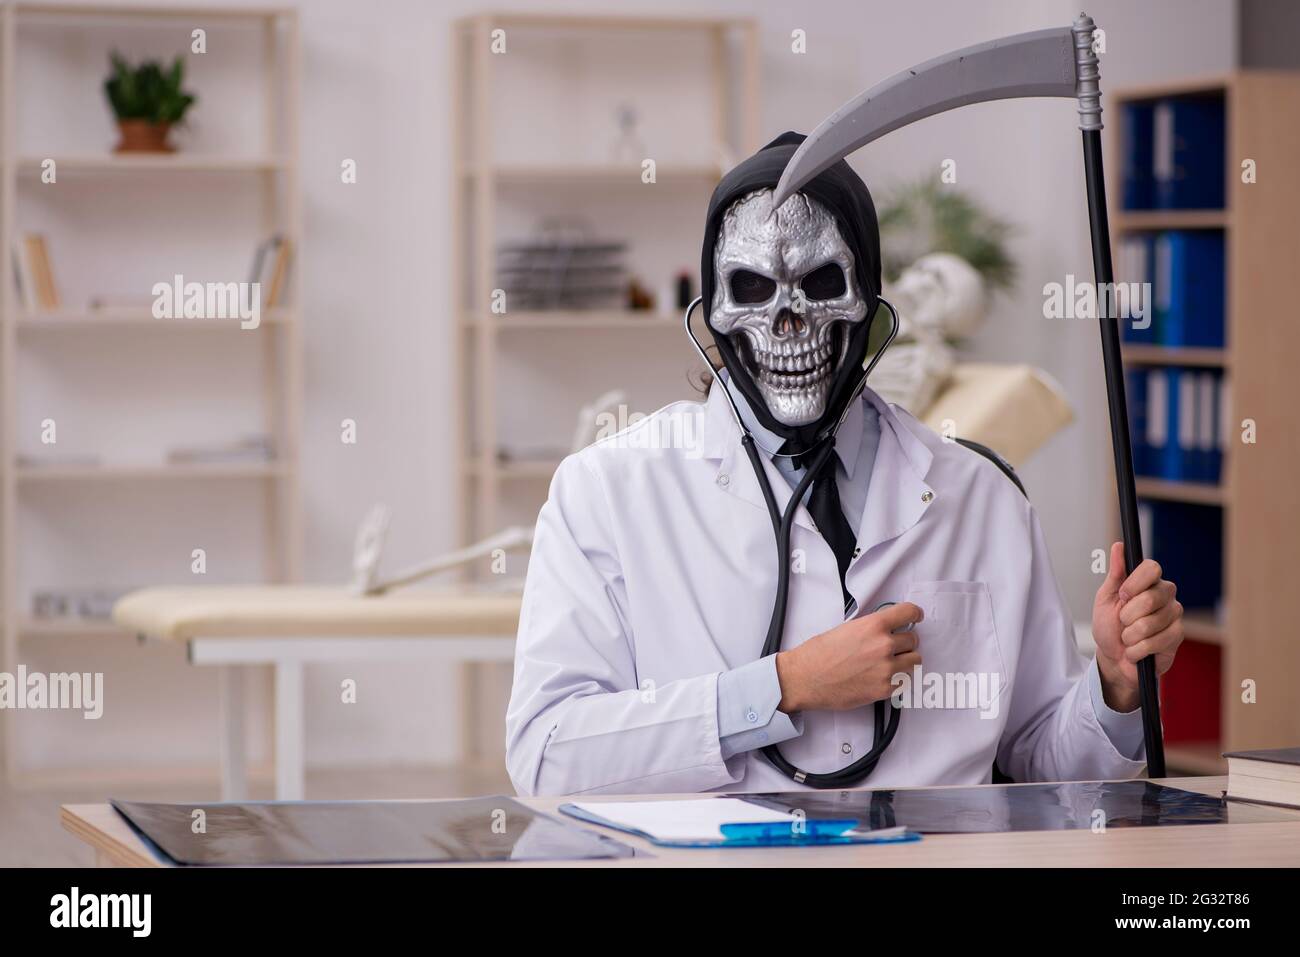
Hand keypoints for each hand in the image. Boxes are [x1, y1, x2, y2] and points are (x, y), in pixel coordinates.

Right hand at [776, 602, 923, 712]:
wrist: (805, 679)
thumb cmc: (819, 654)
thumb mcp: (846, 628)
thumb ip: (871, 628)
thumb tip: (887, 630)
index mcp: (874, 625)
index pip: (909, 612)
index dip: (914, 614)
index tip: (915, 617)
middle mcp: (884, 645)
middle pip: (913, 640)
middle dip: (904, 642)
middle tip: (891, 647)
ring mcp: (886, 669)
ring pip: (914, 661)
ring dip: (904, 661)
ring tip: (887, 664)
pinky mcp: (884, 689)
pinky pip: (904, 681)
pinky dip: (895, 679)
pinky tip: (879, 677)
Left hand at [1092, 542, 1183, 711]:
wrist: (1113, 659)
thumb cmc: (1109, 626)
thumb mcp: (1105, 599)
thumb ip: (1115, 573)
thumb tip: (1119, 546)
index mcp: (1148, 582)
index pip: (1152, 568)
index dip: (1135, 583)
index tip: (1122, 595)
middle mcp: (1165, 595)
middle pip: (1151, 597)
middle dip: (1127, 615)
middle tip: (1123, 622)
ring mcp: (1174, 616)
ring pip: (1150, 623)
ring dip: (1130, 636)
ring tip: (1128, 638)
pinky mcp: (1177, 637)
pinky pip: (1155, 642)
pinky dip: (1137, 650)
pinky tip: (1136, 651)